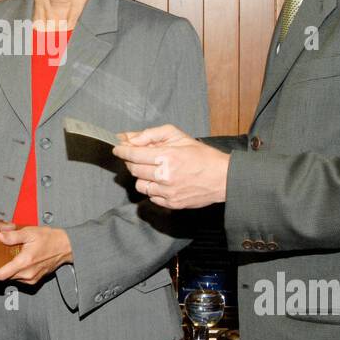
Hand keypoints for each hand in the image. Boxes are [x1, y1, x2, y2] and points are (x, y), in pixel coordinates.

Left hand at [0, 226, 72, 284]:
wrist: (66, 247)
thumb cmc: (50, 239)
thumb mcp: (31, 232)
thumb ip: (14, 236)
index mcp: (25, 263)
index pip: (2, 275)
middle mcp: (27, 274)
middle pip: (5, 277)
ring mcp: (32, 278)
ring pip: (12, 278)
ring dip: (5, 271)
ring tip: (0, 260)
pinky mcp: (35, 279)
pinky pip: (20, 278)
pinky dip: (14, 272)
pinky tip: (13, 262)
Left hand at [113, 124, 230, 209]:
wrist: (222, 178)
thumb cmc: (201, 155)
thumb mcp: (178, 136)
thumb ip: (151, 135)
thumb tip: (130, 138)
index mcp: (167, 157)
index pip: (133, 154)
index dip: (122, 150)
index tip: (117, 148)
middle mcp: (165, 176)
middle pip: (134, 169)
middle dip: (132, 161)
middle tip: (138, 156)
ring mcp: (167, 192)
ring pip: (140, 185)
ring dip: (142, 176)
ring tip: (153, 170)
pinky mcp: (171, 204)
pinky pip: (151, 197)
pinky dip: (153, 189)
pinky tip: (162, 182)